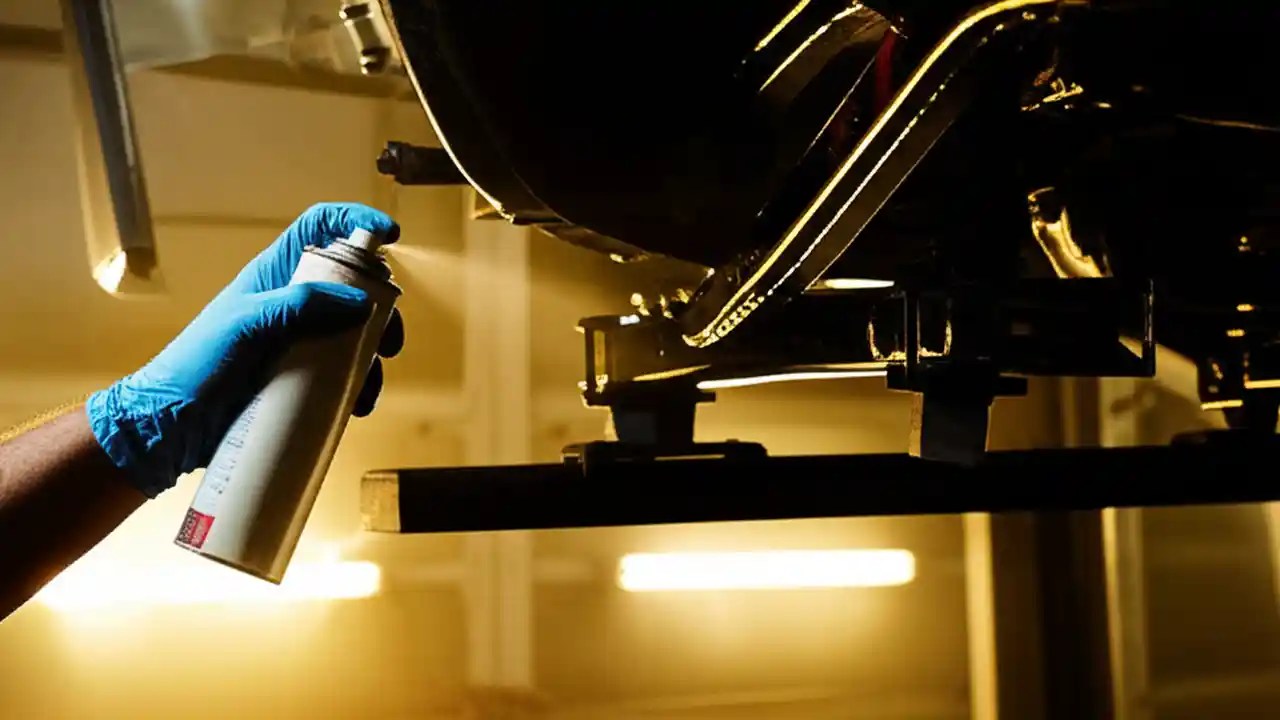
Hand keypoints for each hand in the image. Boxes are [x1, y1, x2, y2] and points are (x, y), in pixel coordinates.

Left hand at [87, 203, 404, 497]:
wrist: (172, 426)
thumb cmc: (196, 365)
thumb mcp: (245, 324)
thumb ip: (299, 305)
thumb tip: (359, 300)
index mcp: (275, 276)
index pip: (319, 228)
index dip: (354, 221)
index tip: (389, 234)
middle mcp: (292, 304)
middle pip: (353, 287)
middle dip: (381, 309)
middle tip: (389, 341)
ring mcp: (298, 342)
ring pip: (355, 335)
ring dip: (372, 358)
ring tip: (368, 387)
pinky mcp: (301, 378)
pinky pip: (342, 374)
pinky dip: (357, 387)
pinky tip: (356, 405)